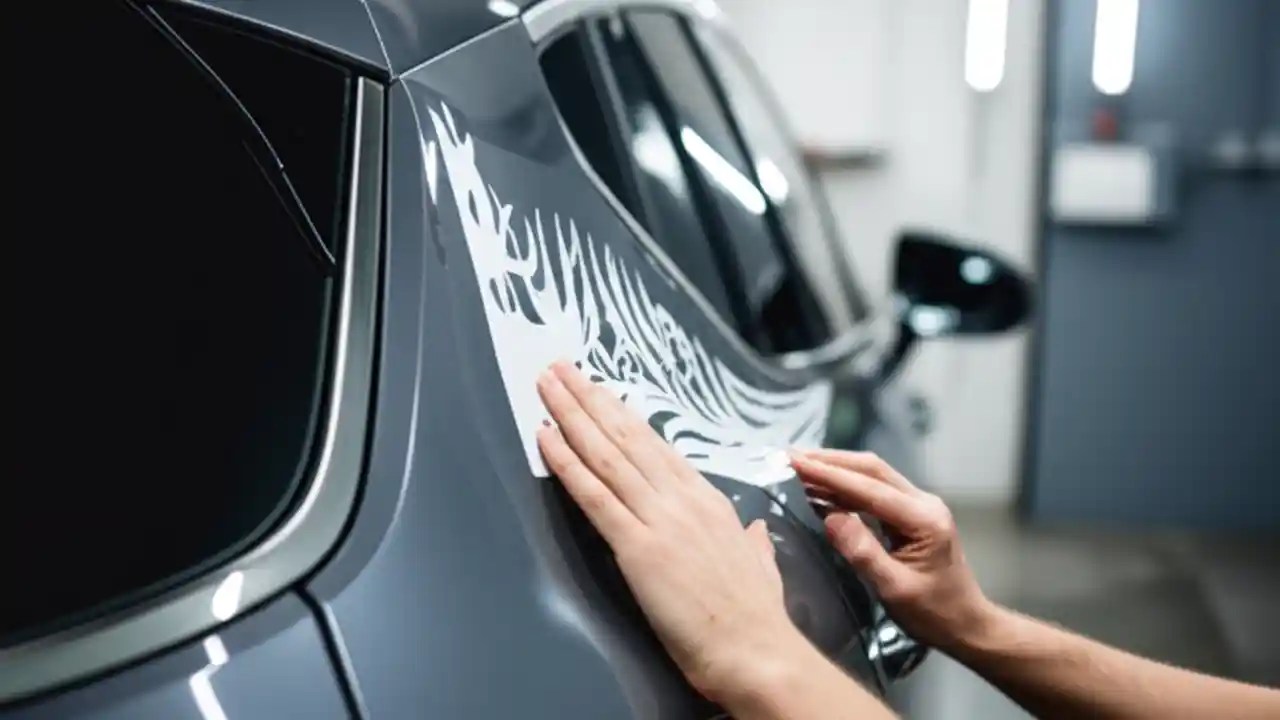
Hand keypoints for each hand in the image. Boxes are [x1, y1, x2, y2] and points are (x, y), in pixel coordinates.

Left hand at [536, 361, 806, 702]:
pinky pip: (594, 496)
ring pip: (606, 455)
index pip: (657, 447)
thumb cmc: (756, 618)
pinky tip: (546, 437)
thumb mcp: (761, 566)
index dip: (623, 416)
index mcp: (710, 502)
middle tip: (561, 369)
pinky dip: (566, 463)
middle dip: (590, 399)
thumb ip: (752, 543)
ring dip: (572, 415)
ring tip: (547, 385)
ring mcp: (661, 519)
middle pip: (626, 437)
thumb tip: (752, 532)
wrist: (757, 651)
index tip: (600, 393)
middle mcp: (683, 500)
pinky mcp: (639, 547)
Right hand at [790, 450, 992, 650]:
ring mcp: (918, 505)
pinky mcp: (909, 514)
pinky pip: (874, 491)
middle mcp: (923, 502)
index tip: (794, 462)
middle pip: (871, 469)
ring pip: (872, 476)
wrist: (965, 624)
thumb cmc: (933, 613)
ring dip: (835, 470)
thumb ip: (862, 552)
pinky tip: (821, 489)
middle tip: (789, 456)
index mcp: (923, 519)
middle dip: (829, 461)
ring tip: (797, 467)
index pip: (870, 488)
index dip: (830, 474)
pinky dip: (844, 487)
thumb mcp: (894, 589)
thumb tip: (828, 516)